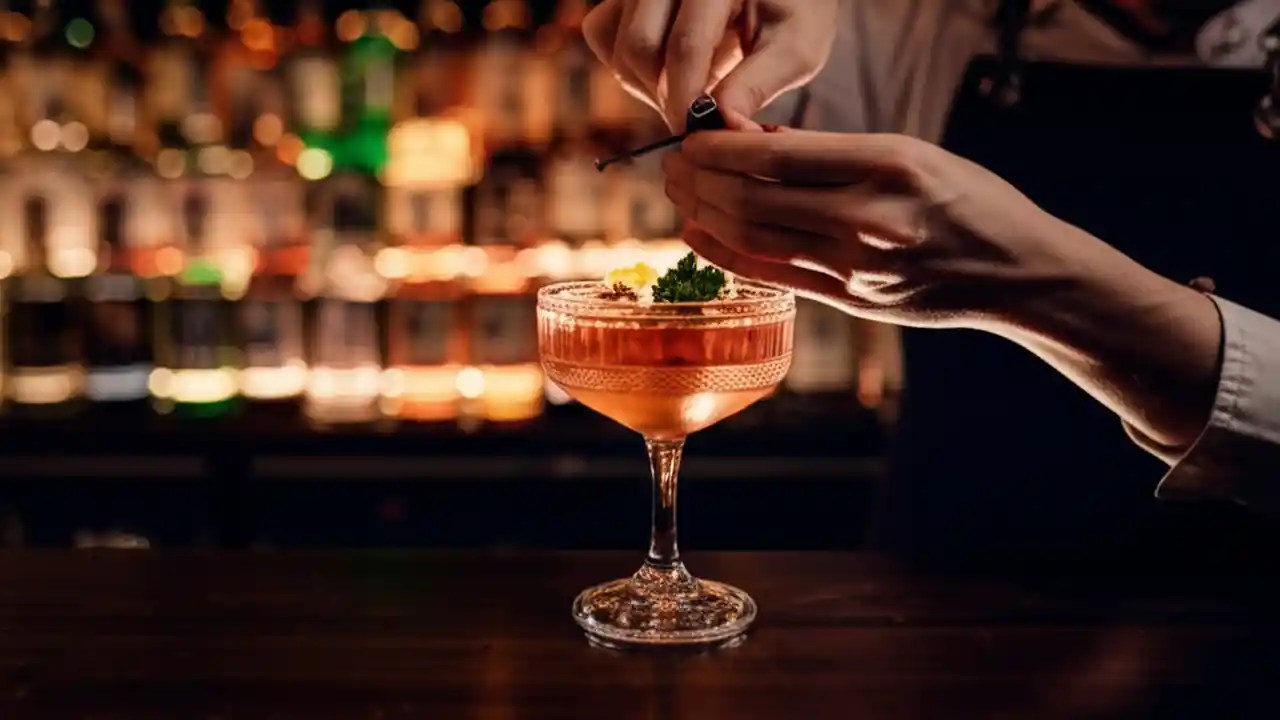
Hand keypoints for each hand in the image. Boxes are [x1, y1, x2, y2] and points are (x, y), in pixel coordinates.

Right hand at [582, 0, 838, 130]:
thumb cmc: (795, 13)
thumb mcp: (795, 48)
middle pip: (639, 47)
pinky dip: (628, 67)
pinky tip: (666, 74)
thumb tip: (725, 131)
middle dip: (664, 96)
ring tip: (687, 93)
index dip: (686, 99)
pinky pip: (602, 35)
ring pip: (615, 46)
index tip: (697, 134)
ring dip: (645, 86)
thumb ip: (757, 86)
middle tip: (696, 117)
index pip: (686, 44)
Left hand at [664, 129, 1222, 447]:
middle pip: (752, 198)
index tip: (693, 135)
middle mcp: (871, 218)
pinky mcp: (852, 302)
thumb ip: (831, 152)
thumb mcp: (913, 153)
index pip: (776, 154)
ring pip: (753, 239)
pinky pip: (772, 275)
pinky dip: (727, 254)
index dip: (718, 146)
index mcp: (890, 166)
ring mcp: (860, 267)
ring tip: (681, 193)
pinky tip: (701, 234)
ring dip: (704, 213)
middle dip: (698, 178)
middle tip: (674, 162)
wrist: (1020, 274)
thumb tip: (753, 140)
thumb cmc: (968, 201)